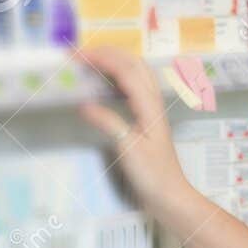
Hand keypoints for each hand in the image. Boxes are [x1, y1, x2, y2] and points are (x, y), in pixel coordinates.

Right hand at [76, 46, 191, 208]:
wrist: (170, 194)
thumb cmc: (152, 175)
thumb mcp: (128, 149)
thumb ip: (109, 123)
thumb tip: (84, 104)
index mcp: (149, 106)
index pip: (126, 71)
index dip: (102, 59)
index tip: (77, 56)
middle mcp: (154, 102)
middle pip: (134, 64)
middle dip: (108, 53)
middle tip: (80, 53)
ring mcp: (153, 108)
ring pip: (137, 72)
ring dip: (115, 61)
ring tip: (90, 60)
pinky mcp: (148, 117)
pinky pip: (135, 86)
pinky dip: (119, 76)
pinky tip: (106, 82)